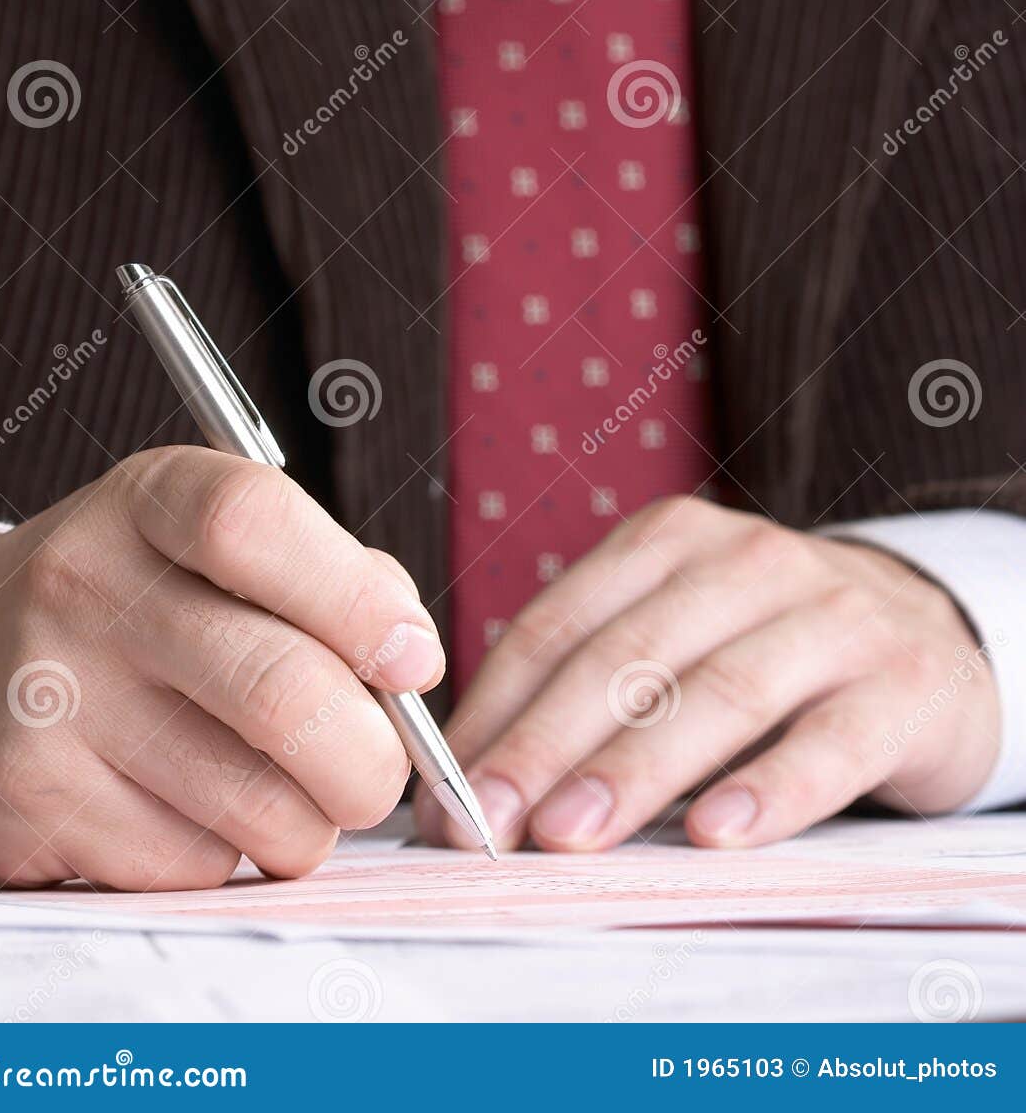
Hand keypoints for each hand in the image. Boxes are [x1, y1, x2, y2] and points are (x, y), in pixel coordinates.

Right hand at [0, 447, 444, 888]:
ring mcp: (52, 701)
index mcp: (148, 499)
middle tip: (377, 766)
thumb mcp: (213, 544)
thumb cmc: (138, 599)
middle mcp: (85, 588)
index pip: (256, 523)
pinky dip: (228, 855)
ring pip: (259, 805)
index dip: (360, 601)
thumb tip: (408, 657)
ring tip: (282, 788)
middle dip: (371, 757)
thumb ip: (325, 575)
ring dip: (308, 821)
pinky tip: (190, 807)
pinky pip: (196, 865)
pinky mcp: (37, 807)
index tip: (413, 659)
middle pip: (282, 691)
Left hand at [415, 496, 998, 852]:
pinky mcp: (900, 685)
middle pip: (628, 657)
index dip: (495, 711)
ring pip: (718, 693)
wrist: (930, 638)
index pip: (560, 625)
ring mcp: (832, 617)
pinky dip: (768, 789)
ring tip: (571, 834)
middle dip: (546, 745)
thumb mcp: (680, 635)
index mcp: (670, 542)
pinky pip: (828, 740)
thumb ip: (592, 688)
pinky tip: (715, 834)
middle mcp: (748, 562)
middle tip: (486, 825)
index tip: (445, 794)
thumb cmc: (767, 649)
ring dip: (636, 768)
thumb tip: (472, 787)